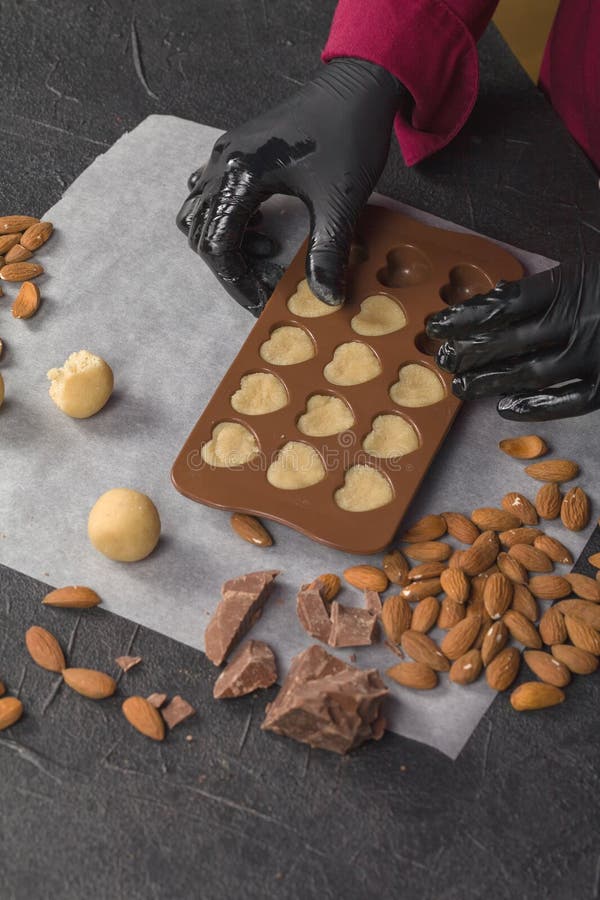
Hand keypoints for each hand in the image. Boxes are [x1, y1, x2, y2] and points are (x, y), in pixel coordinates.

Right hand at [177, 58, 402, 314]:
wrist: (358, 86)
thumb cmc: (349, 136)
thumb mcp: (339, 203)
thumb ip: (328, 254)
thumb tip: (324, 299)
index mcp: (240, 174)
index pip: (217, 246)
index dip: (237, 283)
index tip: (262, 303)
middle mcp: (222, 163)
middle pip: (202, 233)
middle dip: (232, 267)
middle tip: (266, 284)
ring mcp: (226, 154)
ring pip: (201, 213)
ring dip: (227, 243)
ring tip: (267, 252)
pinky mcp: (238, 152)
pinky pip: (213, 193)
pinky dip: (230, 219)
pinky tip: (264, 226)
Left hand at [426, 256, 599, 420]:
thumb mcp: (583, 272)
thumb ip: (545, 286)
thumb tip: (498, 295)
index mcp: (568, 285)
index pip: (503, 305)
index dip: (465, 318)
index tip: (437, 327)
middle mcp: (577, 321)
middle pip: (510, 340)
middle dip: (470, 353)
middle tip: (445, 360)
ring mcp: (593, 354)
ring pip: (531, 374)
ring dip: (491, 382)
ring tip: (462, 387)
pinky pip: (569, 401)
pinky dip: (536, 407)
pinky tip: (505, 408)